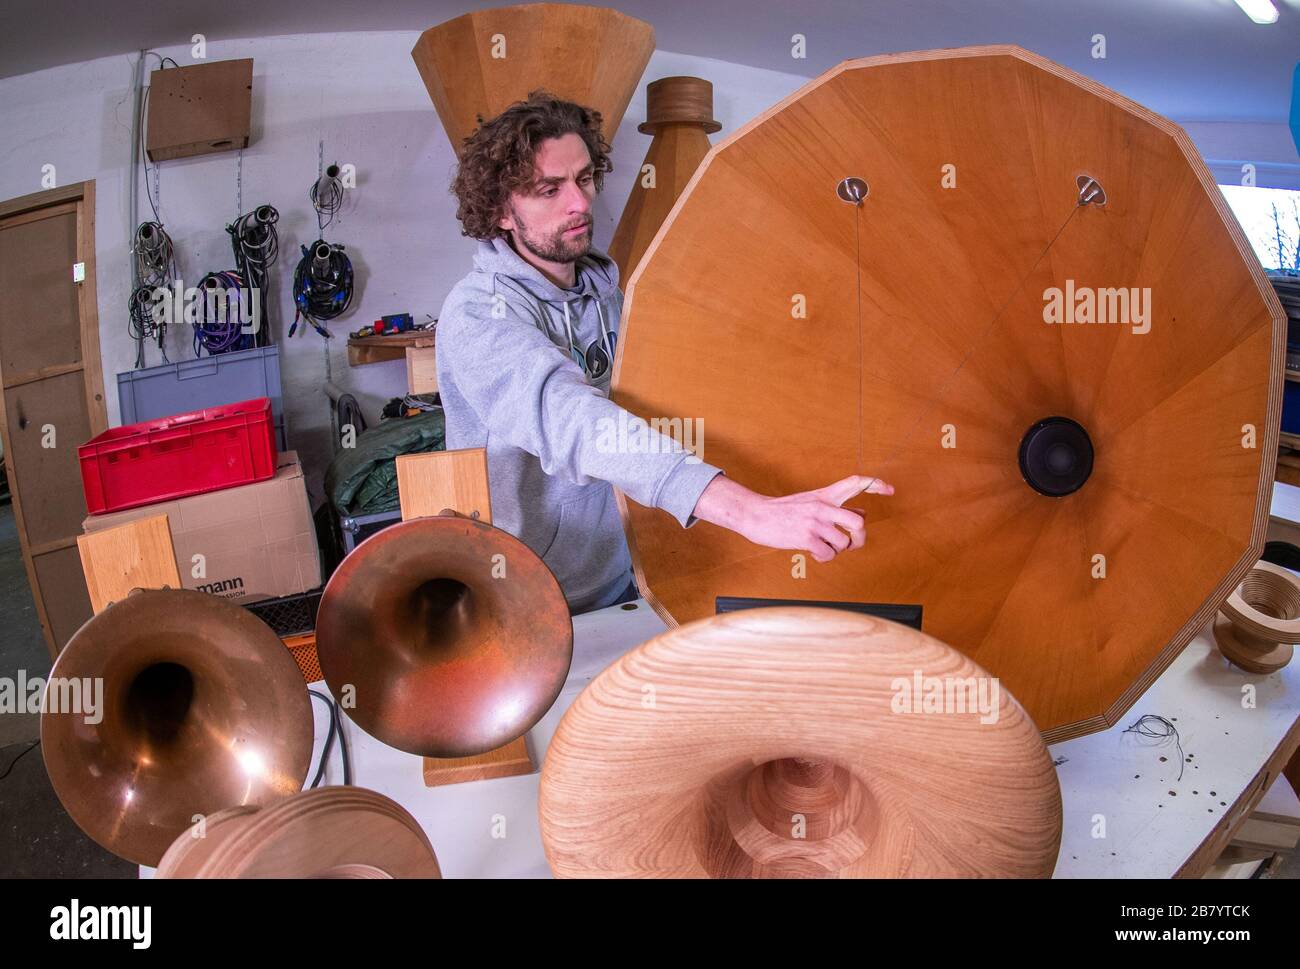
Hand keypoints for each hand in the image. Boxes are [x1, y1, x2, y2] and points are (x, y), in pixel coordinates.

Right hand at [692, 473, 893, 562]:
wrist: (756, 515)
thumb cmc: (783, 511)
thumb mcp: (810, 501)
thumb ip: (833, 507)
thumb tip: (860, 518)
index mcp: (825, 495)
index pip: (855, 483)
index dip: (875, 485)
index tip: (890, 490)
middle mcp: (823, 507)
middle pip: (859, 523)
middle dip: (860, 538)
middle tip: (851, 543)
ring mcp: (815, 522)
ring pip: (844, 543)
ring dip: (837, 550)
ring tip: (823, 546)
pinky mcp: (806, 538)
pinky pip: (828, 554)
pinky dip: (823, 557)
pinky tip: (813, 552)